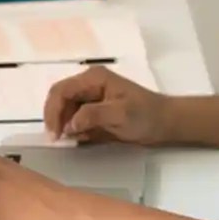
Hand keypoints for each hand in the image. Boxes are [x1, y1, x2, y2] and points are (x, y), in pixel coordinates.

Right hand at [44, 66, 169, 144]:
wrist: (165, 123)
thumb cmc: (145, 115)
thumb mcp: (120, 115)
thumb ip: (92, 116)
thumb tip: (69, 125)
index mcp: (94, 78)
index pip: (61, 91)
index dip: (53, 112)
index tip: (55, 135)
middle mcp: (89, 84)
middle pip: (60, 98)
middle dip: (56, 119)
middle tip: (58, 140)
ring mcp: (92, 96)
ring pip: (66, 109)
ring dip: (65, 125)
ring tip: (72, 141)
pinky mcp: (95, 109)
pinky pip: (76, 118)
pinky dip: (74, 129)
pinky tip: (81, 139)